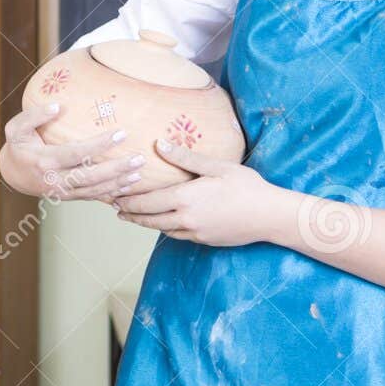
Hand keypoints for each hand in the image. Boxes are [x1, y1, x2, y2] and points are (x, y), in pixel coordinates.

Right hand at [0, 103, 147, 201]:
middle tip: (139, 159)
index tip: (121, 133)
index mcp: (45, 161)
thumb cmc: (17, 146)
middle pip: (91, 177)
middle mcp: (55, 180)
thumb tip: (58, 106)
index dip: (100, 145)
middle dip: (116, 169)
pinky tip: (128, 186)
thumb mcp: (16, 128)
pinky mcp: (69, 197)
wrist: (12, 175)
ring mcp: (63, 192)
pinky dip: (112, 193)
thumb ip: (34, 115)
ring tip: (139, 173)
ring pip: (94, 190)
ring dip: (118, 183)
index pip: (77, 153)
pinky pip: (93, 197)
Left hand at [112, 140, 285, 245]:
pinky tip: (163, 223)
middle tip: (117, 210)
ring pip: (162, 229)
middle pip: (150, 219)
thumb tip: (160, 144)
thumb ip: (185, 158)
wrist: (270, 216)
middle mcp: (186, 219)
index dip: (128, 201)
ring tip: (133, 217)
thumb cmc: (246, 186)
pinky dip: (165, 228)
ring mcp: (195, 233)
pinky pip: (178, 235)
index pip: (147, 202)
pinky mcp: (204, 240)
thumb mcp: (217, 167)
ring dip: (146, 223)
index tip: (114, 197)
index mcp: (186, 198)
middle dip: (131, 214)